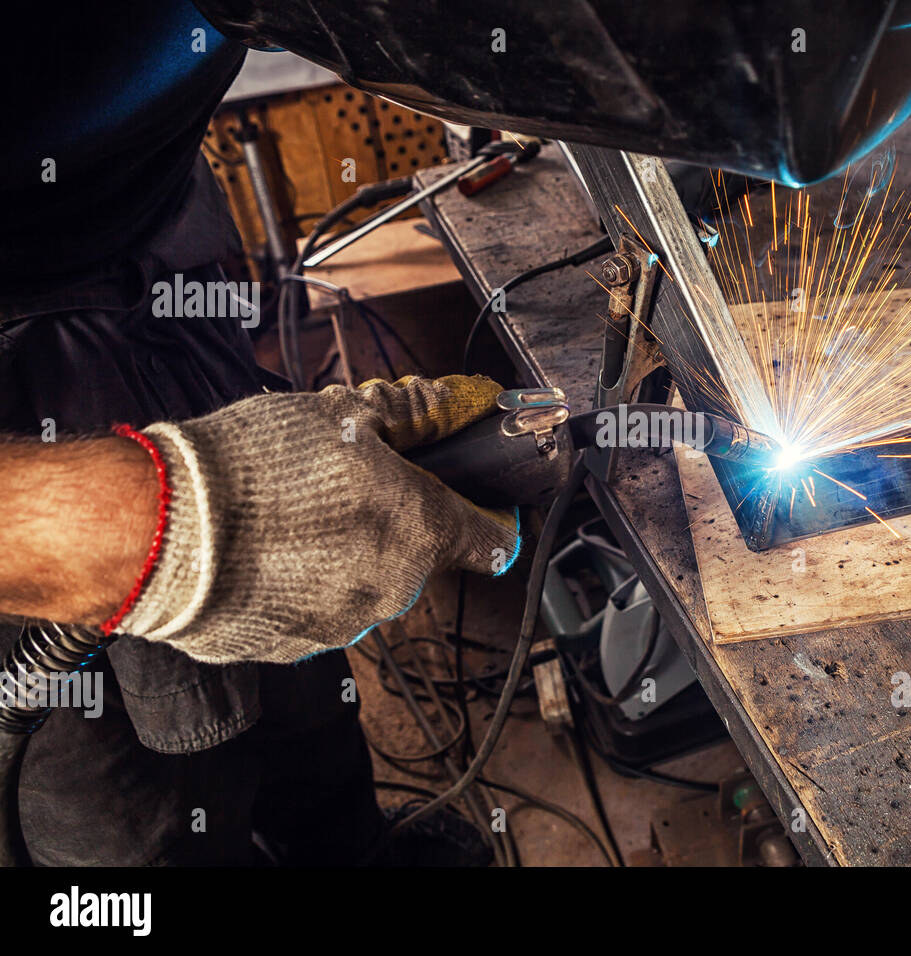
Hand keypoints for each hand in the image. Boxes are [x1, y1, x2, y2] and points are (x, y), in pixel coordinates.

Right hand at [118, 375, 520, 663]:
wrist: (160, 529)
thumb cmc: (257, 467)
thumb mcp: (345, 414)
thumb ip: (414, 414)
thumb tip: (458, 399)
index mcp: (423, 531)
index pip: (495, 541)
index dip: (492, 518)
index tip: (478, 502)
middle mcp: (396, 588)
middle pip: (420, 556)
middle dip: (395, 523)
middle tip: (349, 486)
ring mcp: (344, 625)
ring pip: (365, 584)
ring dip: (345, 554)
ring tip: (294, 515)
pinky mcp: (293, 648)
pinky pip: (313, 611)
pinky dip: (300, 584)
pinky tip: (265, 550)